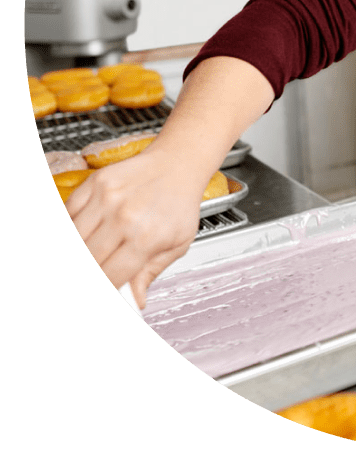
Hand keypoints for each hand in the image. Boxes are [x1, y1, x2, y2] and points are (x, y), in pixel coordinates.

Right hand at [65, 147, 206, 307]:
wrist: (177, 164)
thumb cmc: (179, 203)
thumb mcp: (177, 243)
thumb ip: (149, 274)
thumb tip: (134, 302)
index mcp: (147, 238)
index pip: (108, 278)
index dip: (101, 289)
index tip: (103, 289)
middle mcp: (124, 218)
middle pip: (86, 261)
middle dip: (87, 272)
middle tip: (97, 268)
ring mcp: (106, 199)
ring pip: (72, 238)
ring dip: (79, 249)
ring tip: (91, 251)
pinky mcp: (94, 183)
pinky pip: (66, 213)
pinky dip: (70, 226)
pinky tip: (82, 232)